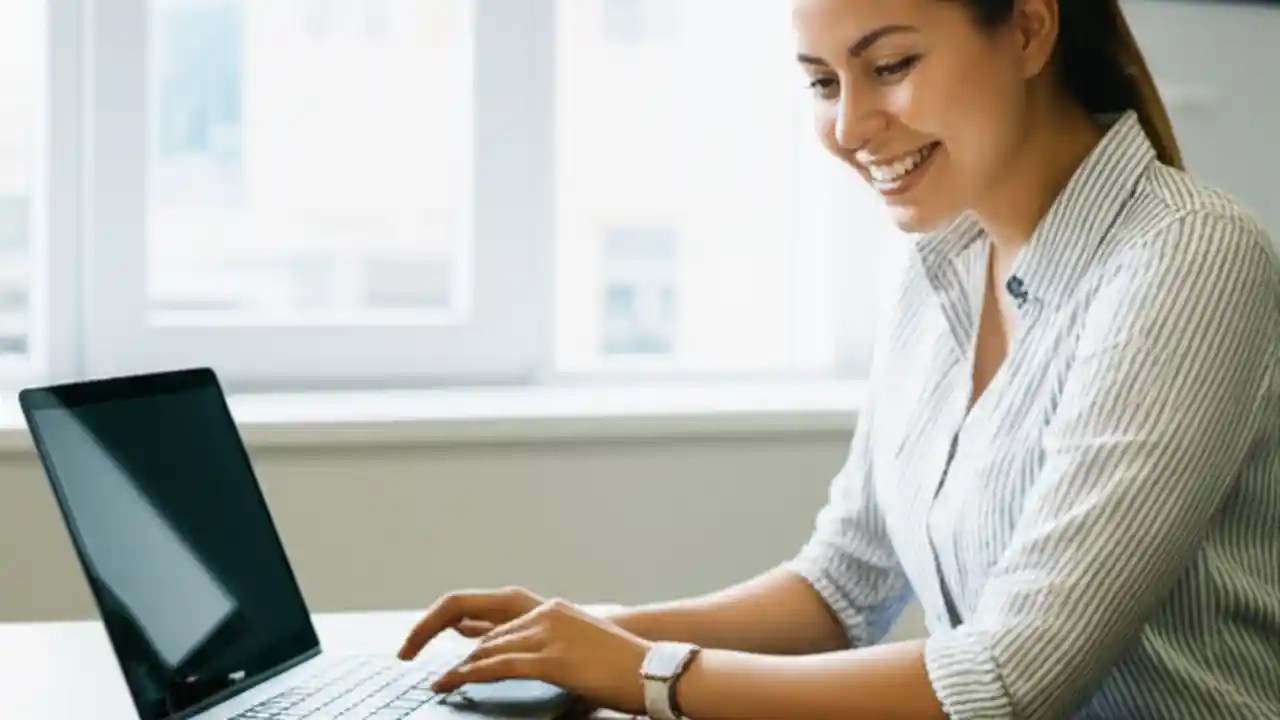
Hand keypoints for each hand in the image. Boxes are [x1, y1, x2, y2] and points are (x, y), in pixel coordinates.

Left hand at [402, 589, 651, 714]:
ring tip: (438, 682)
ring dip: (458, 667)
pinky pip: (499, 667)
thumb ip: (544, 650)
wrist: (653, 672)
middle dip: (455, 649)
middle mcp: (547, 614)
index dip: (464, 633)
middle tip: (430, 665)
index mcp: (552, 610)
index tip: (443, 648)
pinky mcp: (552, 659)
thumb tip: (516, 662)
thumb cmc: (620, 668)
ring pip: (489, 649)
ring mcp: (549, 635)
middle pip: (487, 632)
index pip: (496, 619)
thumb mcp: (578, 649)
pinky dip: (468, 675)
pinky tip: (450, 683)